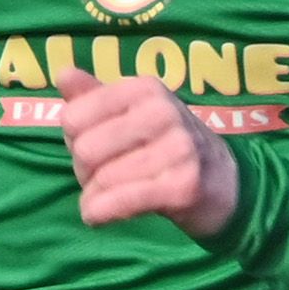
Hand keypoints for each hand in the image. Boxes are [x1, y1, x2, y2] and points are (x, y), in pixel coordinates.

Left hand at [59, 69, 238, 235]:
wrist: (226, 182)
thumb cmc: (168, 145)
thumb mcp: (135, 113)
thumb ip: (95, 95)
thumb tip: (62, 74)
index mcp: (145, 88)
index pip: (74, 116)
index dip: (74, 139)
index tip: (95, 147)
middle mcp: (163, 112)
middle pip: (85, 149)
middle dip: (85, 171)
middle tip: (104, 176)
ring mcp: (178, 149)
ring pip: (102, 179)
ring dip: (94, 196)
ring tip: (110, 196)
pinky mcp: (183, 186)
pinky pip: (120, 202)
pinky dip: (100, 213)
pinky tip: (98, 215)